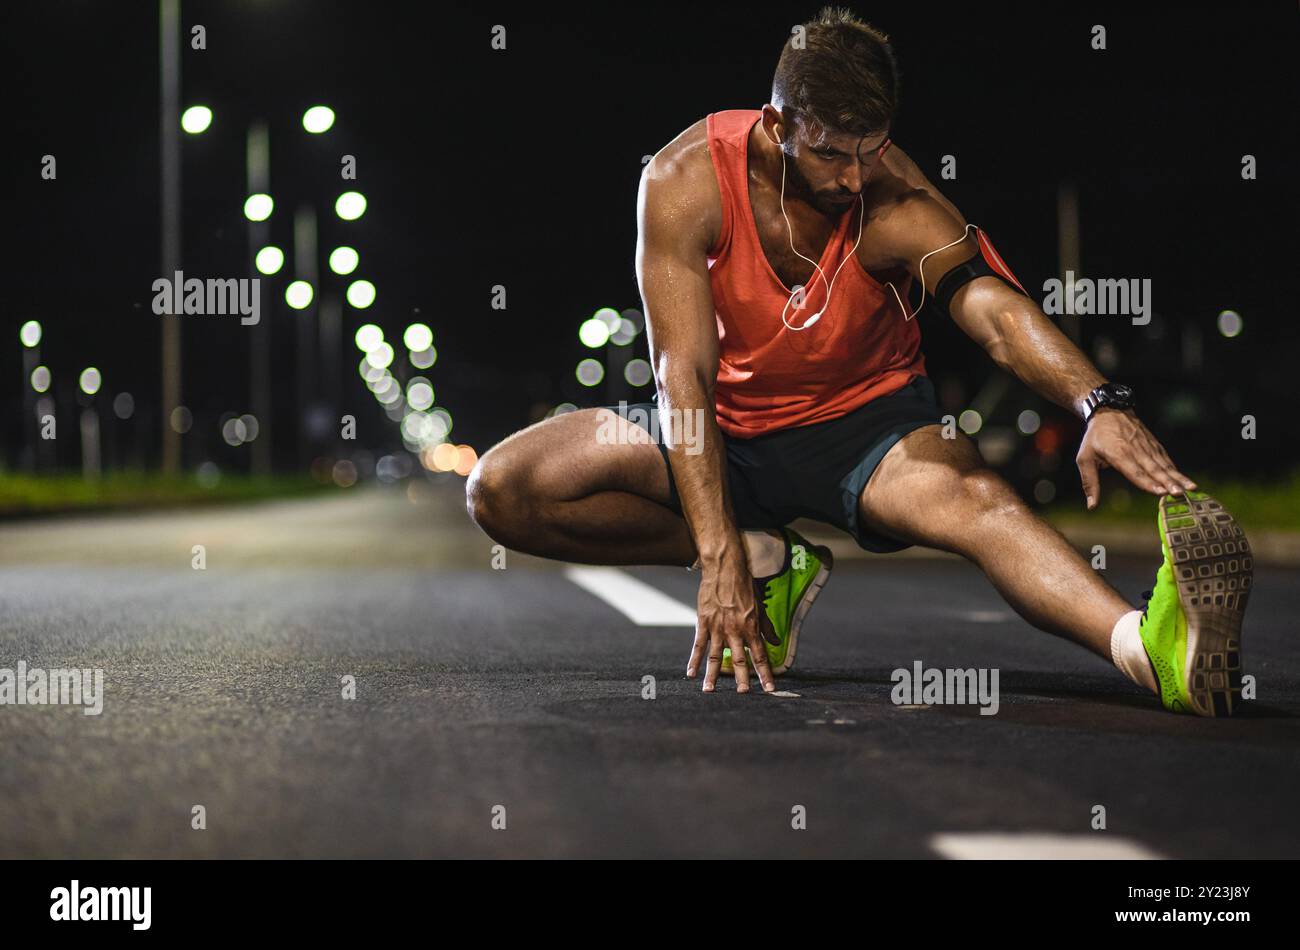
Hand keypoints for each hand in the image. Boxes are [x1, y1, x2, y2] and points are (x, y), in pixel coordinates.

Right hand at [686, 548, 774, 693]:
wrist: (724, 569)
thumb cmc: (744, 586)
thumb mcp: (760, 606)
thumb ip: (766, 627)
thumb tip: (776, 642)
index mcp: (752, 628)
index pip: (761, 656)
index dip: (766, 674)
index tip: (769, 689)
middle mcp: (736, 631)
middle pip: (740, 660)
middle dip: (742, 679)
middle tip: (743, 694)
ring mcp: (718, 628)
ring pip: (716, 657)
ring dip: (713, 676)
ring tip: (710, 691)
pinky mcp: (703, 623)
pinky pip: (698, 645)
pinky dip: (694, 660)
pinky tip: (690, 673)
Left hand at [1076, 409, 1195, 508]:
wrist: (1109, 410)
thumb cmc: (1095, 437)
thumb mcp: (1084, 458)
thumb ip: (1089, 482)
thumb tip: (1091, 506)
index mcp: (1118, 453)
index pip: (1134, 470)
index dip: (1148, 482)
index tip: (1160, 492)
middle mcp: (1135, 449)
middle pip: (1154, 468)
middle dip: (1168, 482)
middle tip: (1180, 494)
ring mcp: (1147, 445)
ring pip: (1164, 464)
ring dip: (1177, 477)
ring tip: (1191, 488)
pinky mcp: (1154, 444)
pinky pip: (1165, 459)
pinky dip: (1175, 469)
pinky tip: (1184, 479)